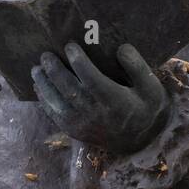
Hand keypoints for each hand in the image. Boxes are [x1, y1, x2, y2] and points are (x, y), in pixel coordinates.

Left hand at [32, 42, 167, 153]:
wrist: (140, 142)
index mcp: (115, 101)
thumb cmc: (146, 108)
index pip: (91, 79)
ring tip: (36, 69)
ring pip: (57, 103)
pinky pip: (55, 116)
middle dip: (54, 70)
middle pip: (69, 89)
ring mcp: (83, 125)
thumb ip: (138, 67)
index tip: (69, 46)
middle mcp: (96, 114)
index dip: (78, 62)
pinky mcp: (75, 132)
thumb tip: (121, 48)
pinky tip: (39, 87)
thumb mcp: (152, 88)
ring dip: (44, 85)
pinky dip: (44, 101)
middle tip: (46, 55)